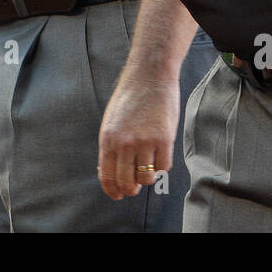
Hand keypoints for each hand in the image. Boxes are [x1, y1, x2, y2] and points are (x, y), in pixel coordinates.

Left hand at [97, 73, 179, 199]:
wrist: (149, 76)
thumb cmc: (130, 97)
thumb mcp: (111, 121)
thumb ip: (111, 145)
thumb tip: (111, 171)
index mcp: (107, 139)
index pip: (107, 175)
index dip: (112, 190)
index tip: (117, 195)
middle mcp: (124, 143)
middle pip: (127, 182)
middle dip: (131, 188)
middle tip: (136, 186)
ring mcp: (144, 142)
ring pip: (146, 177)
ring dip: (148, 176)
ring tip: (149, 164)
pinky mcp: (164, 139)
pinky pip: (164, 166)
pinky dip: (162, 164)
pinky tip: (160, 152)